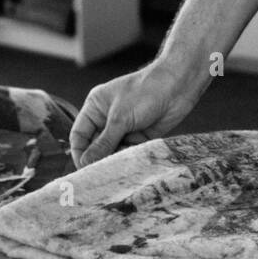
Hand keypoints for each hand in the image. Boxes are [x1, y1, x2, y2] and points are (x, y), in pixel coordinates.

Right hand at [69, 59, 198, 168]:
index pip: (79, 135)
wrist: (178, 86)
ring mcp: (123, 128)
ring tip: (122, 161)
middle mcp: (107, 119)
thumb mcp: (120, 118)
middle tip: (103, 172)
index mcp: (95, 107)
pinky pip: (127, 153)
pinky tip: (134, 157)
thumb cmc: (145, 92)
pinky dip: (129, 158)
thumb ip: (103, 143)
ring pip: (112, 152)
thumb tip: (85, 164)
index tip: (84, 169)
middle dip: (99, 158)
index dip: (79, 153)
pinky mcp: (139, 136)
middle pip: (95, 147)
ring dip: (115, 159)